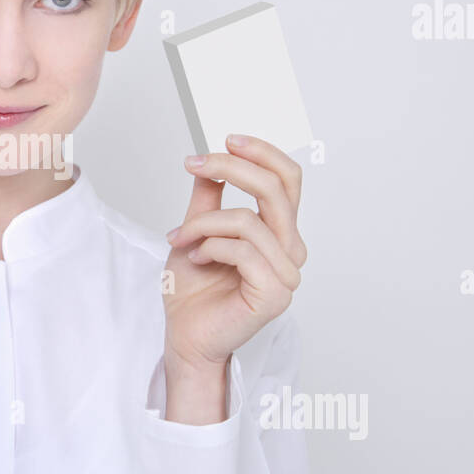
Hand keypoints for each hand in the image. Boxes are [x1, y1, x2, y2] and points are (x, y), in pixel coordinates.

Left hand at [162, 134, 306, 376]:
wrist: (184, 335)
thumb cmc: (193, 290)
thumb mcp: (196, 229)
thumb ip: (208, 196)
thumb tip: (209, 158)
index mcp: (280, 232)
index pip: (288, 179)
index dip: (262, 153)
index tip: (226, 138)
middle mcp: (291, 250)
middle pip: (275, 189)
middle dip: (233, 168)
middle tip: (197, 164)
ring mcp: (287, 273)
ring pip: (249, 220)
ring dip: (205, 223)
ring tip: (182, 238)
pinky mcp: (274, 294)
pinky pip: (242, 250)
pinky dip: (210, 246)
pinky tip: (197, 258)